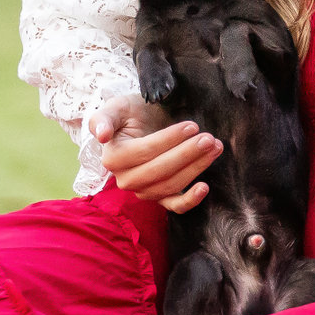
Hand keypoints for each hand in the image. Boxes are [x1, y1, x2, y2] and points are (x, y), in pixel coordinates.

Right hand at [89, 96, 220, 212]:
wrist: (142, 123)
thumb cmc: (130, 114)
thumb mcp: (116, 108)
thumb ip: (103, 118)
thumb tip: (100, 135)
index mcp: (113, 158)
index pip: (145, 152)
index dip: (170, 140)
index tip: (192, 126)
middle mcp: (125, 179)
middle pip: (159, 171)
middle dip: (187, 154)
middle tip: (209, 138)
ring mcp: (143, 190)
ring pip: (170, 185)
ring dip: (195, 168)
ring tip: (214, 148)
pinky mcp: (160, 196)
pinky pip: (174, 206)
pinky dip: (190, 200)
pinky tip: (205, 187)